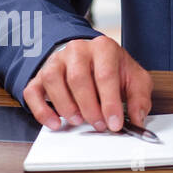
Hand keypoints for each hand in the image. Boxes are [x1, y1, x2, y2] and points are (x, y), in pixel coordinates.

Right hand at [23, 36, 153, 132]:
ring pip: (53, 81)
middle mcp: (78, 50)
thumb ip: (139, 98)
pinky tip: (55, 123)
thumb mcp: (135, 79)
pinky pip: (32, 92)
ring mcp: (56, 61)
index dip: (109, 102)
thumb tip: (137, 119)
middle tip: (98, 125)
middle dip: (89, 107)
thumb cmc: (114, 69)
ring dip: (66, 106)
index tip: (114, 123)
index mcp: (104, 47)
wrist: (92, 57)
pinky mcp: (40, 75)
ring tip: (78, 121)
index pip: (105, 75)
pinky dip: (42, 111)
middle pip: (78, 78)